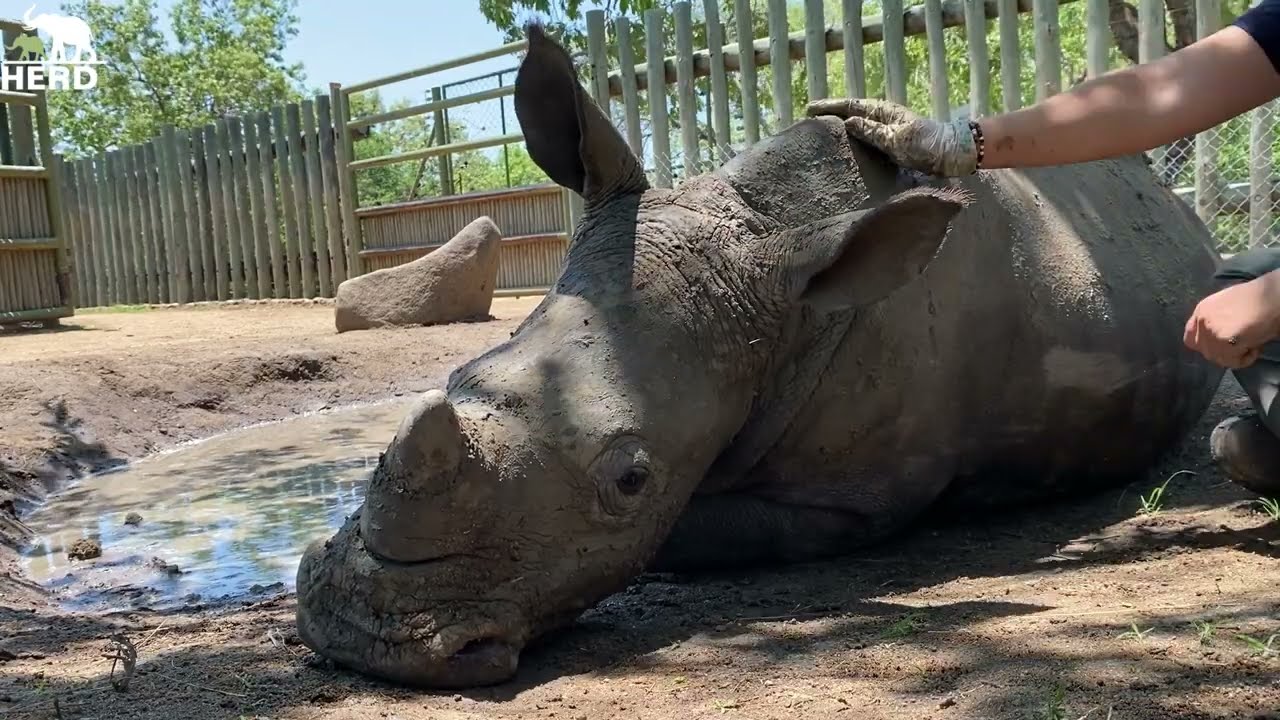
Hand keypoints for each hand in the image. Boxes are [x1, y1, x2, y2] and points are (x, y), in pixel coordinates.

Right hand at [805, 98, 977, 176]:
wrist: (950, 154)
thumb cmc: (925, 145)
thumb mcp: (895, 139)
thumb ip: (871, 131)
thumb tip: (847, 123)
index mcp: (882, 112)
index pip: (850, 106)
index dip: (830, 107)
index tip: (809, 109)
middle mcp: (883, 118)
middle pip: (851, 114)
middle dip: (832, 116)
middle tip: (810, 121)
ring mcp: (887, 131)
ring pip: (858, 127)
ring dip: (841, 128)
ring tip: (822, 134)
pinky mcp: (892, 144)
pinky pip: (865, 140)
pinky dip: (853, 140)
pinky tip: (846, 148)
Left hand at [1184, 273, 1279, 368]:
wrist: (1272, 296)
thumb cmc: (1258, 299)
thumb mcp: (1227, 306)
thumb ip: (1216, 321)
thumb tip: (1219, 338)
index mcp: (1202, 310)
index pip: (1190, 338)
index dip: (1206, 345)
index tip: (1222, 346)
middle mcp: (1201, 321)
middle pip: (1205, 352)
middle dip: (1225, 352)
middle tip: (1244, 342)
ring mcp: (1210, 331)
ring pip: (1219, 358)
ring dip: (1237, 355)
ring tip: (1251, 341)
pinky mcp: (1222, 341)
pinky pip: (1232, 361)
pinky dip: (1246, 358)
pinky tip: (1255, 345)